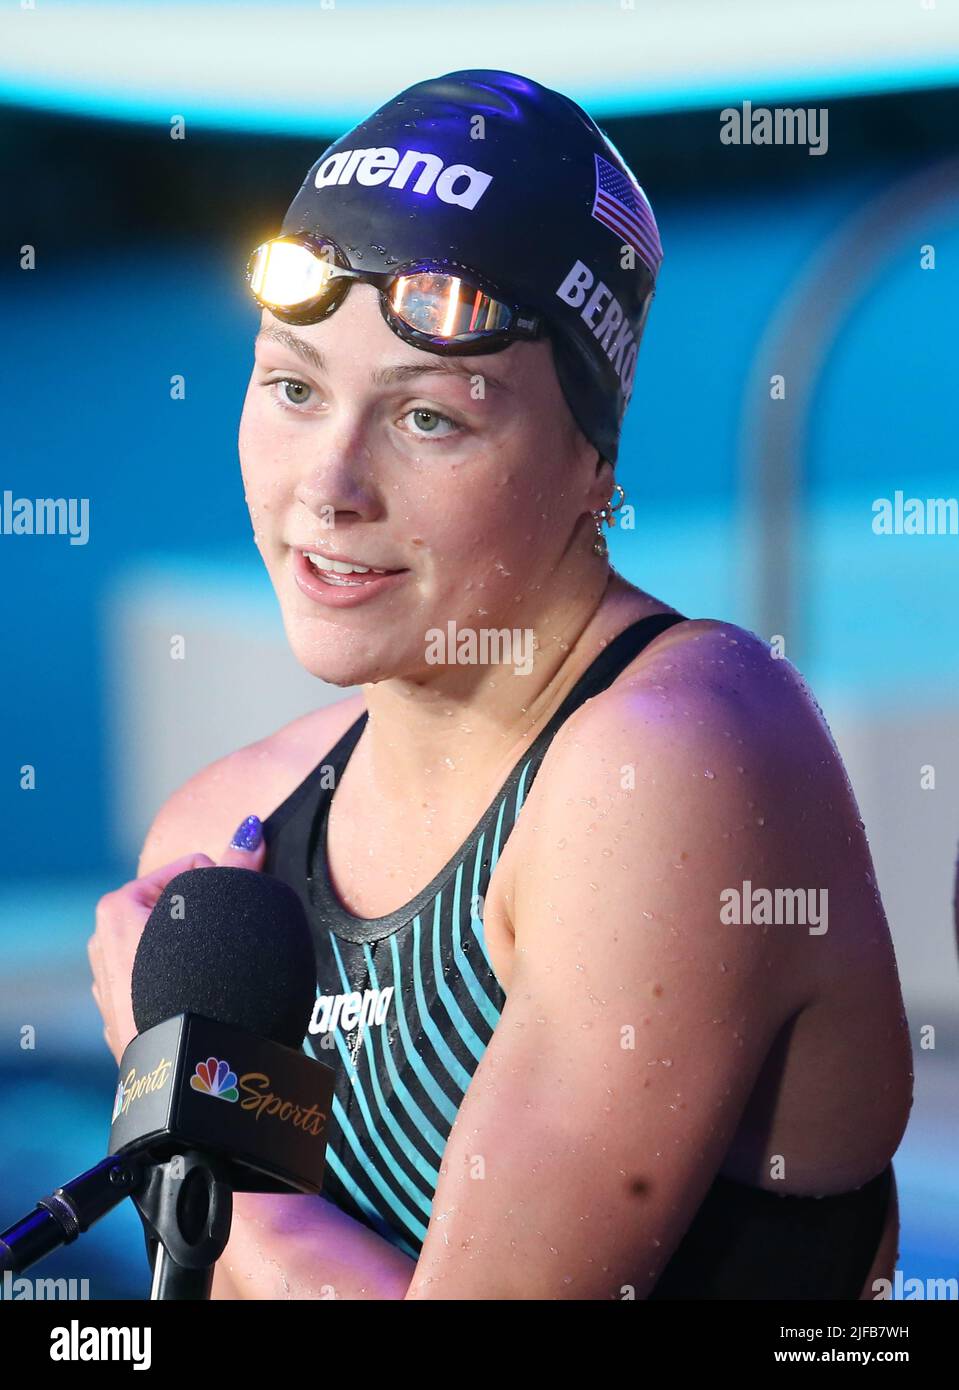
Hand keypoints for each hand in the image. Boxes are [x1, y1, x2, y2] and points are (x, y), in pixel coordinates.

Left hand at [87, 816, 266, 1063]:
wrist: (190, 1068)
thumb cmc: (203, 984)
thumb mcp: (223, 915)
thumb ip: (236, 866)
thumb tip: (249, 827)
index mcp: (118, 909)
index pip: (185, 870)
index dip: (218, 885)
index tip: (234, 916)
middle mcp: (103, 943)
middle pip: (171, 909)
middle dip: (201, 920)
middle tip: (227, 944)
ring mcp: (108, 984)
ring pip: (164, 949)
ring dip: (190, 954)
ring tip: (214, 975)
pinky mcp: (120, 1020)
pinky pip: (155, 985)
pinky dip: (176, 986)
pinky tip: (197, 1001)